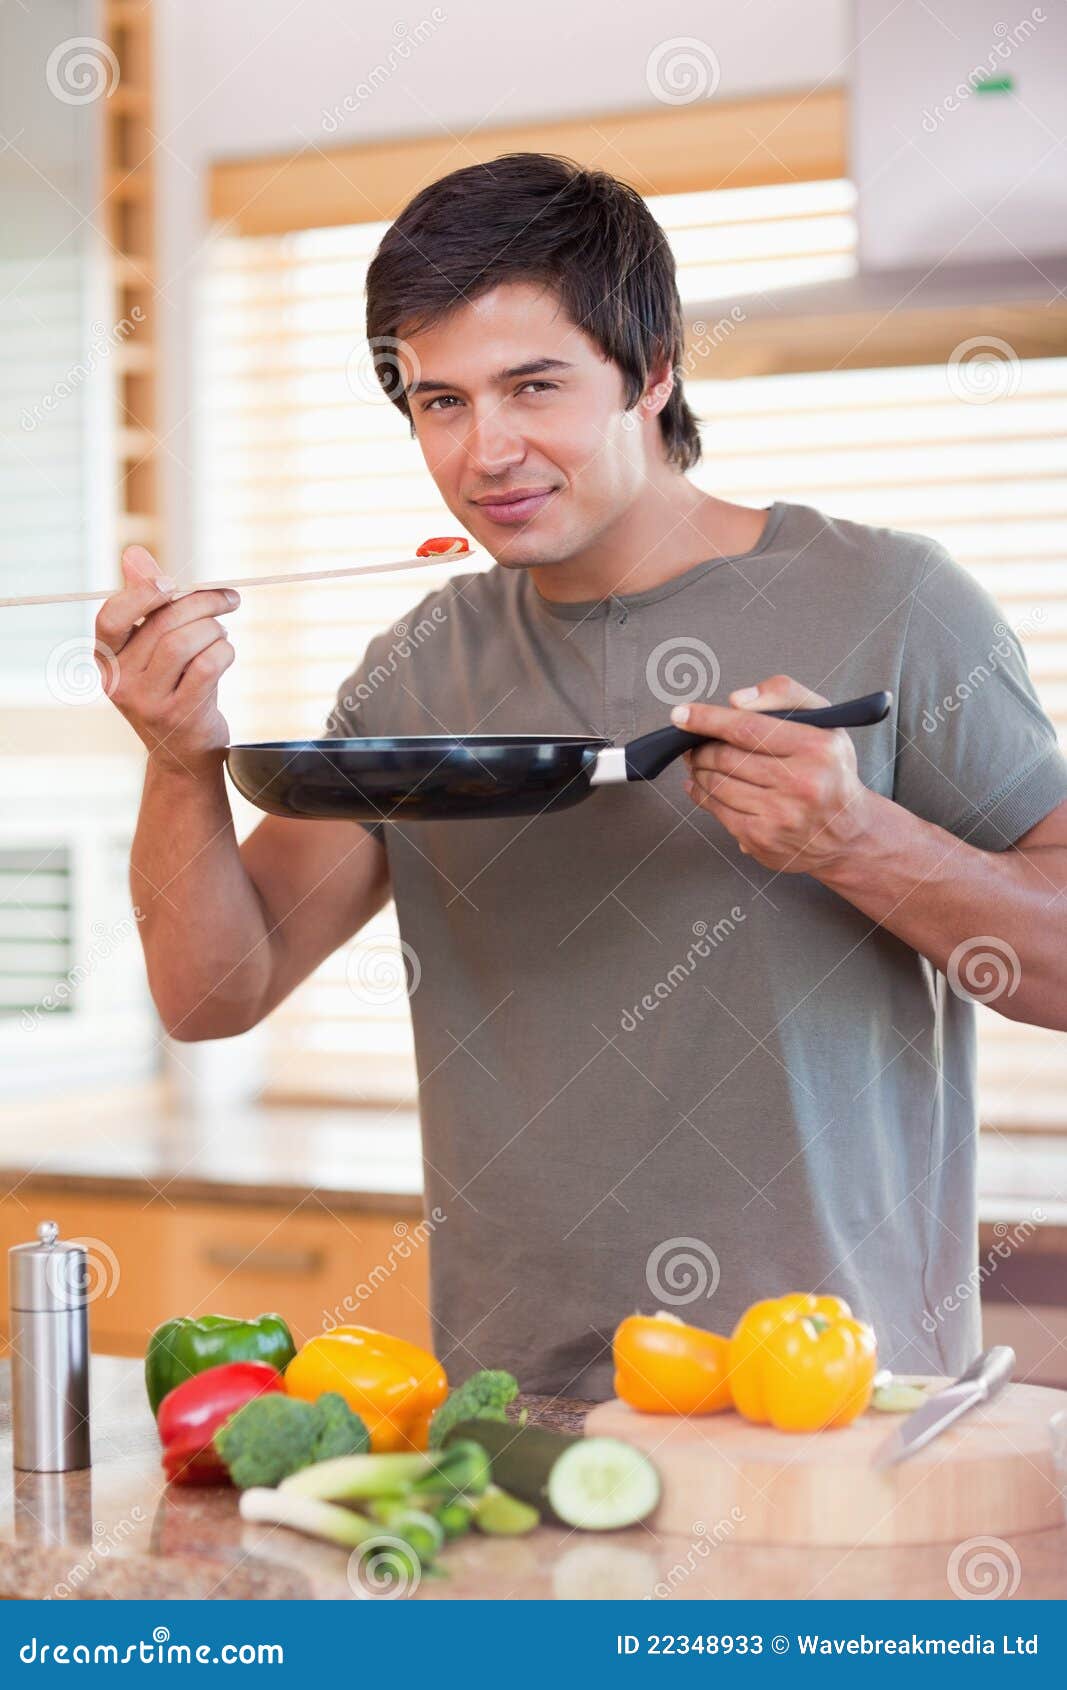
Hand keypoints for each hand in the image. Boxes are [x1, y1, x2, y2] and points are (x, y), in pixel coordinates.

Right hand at [94, 546, 239, 776]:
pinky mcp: (180, 715)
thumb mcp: (154, 646)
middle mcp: (120, 681)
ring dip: (214, 629)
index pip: (110, 618)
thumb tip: (133, 553)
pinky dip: (224, 651)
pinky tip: (226, 653)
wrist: (185, 752)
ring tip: (222, 633)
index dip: (140, 594)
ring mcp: (148, 701)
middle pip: (161, 624)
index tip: (171, 582)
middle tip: (227, 599)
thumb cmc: (173, 686)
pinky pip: (207, 667)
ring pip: (184, 643)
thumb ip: (144, 600)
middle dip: (201, 603)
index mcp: (107, 659)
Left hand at [677, 674, 871, 874]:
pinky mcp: (763, 839)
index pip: (748, 728)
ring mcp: (780, 815)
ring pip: (717, 784)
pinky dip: (702, 795)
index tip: (681, 715)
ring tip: (699, 763)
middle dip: (701, 748)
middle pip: (726, 758)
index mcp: (817, 748)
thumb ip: (784, 695)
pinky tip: (701, 785)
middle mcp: (801, 783)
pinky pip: (718, 811)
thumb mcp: (824, 722)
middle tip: (693, 744)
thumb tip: (736, 701)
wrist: (848, 834)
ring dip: (699, 770)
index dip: (707, 719)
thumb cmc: (830, 771)